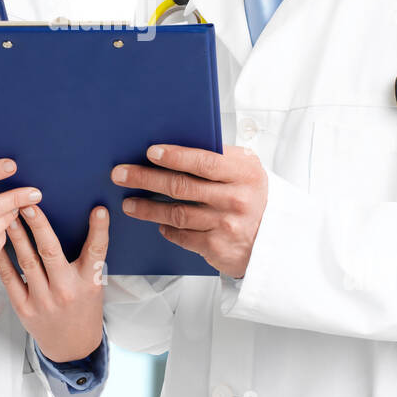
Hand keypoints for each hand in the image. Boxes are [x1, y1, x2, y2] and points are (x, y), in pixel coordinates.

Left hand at [0, 204, 109, 362]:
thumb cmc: (82, 309)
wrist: (72, 346)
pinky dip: (2, 259)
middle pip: (51, 252)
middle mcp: (66, 291)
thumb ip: (86, 258)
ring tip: (9, 214)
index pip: (96, 252)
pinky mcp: (25, 309)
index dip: (99, 230)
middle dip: (38, 225)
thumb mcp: (93, 284)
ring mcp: (43, 301)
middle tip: (27, 203)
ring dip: (16, 235)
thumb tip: (79, 221)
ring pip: (27, 261)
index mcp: (89, 283)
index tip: (98, 210)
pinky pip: (10, 278)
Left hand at [112, 144, 266, 278]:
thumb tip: (173, 149)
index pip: (204, 161)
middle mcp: (236, 198)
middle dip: (145, 179)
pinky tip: (157, 223)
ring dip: (148, 208)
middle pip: (182, 186)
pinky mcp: (218, 247)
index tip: (150, 152)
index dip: (174, 156)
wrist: (276, 238)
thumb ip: (218, 158)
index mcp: (244, 172)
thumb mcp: (246, 171)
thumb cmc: (253, 196)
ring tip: (129, 203)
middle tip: (120, 174)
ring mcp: (226, 225)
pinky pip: (183, 236)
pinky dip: (167, 229)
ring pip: (177, 213)